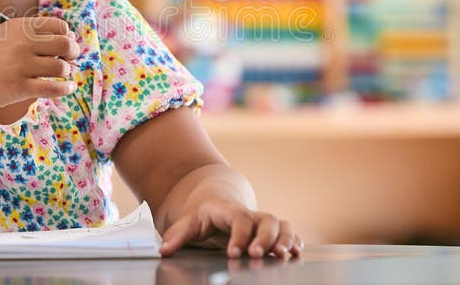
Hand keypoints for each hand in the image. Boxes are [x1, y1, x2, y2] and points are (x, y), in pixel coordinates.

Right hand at [0, 16, 79, 112]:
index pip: (59, 26)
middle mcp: (22, 43)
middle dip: (72, 52)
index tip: (63, 45)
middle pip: (65, 44)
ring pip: (61, 67)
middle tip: (69, 60)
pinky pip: (53, 88)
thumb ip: (35, 34)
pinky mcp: (19, 87)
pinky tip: (69, 88)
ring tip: (61, 75)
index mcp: (20, 27)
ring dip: (66, 72)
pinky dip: (66, 89)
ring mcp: (21, 65)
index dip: (66, 36)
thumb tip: (71, 37)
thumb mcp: (6, 36)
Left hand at [158, 198, 302, 258]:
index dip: (239, 235)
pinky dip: (295, 241)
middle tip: (256, 255)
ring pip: (281, 225)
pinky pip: (290, 232)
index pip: (239, 219)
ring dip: (285, 239)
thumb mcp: (188, 223)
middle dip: (264, 238)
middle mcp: (250, 215)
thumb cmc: (203, 217)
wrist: (217, 203)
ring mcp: (263, 222)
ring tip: (282, 255)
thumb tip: (164, 251)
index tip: (234, 252)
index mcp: (229, 211)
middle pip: (266, 220)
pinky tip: (296, 253)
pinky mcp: (271, 232)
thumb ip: (177, 235)